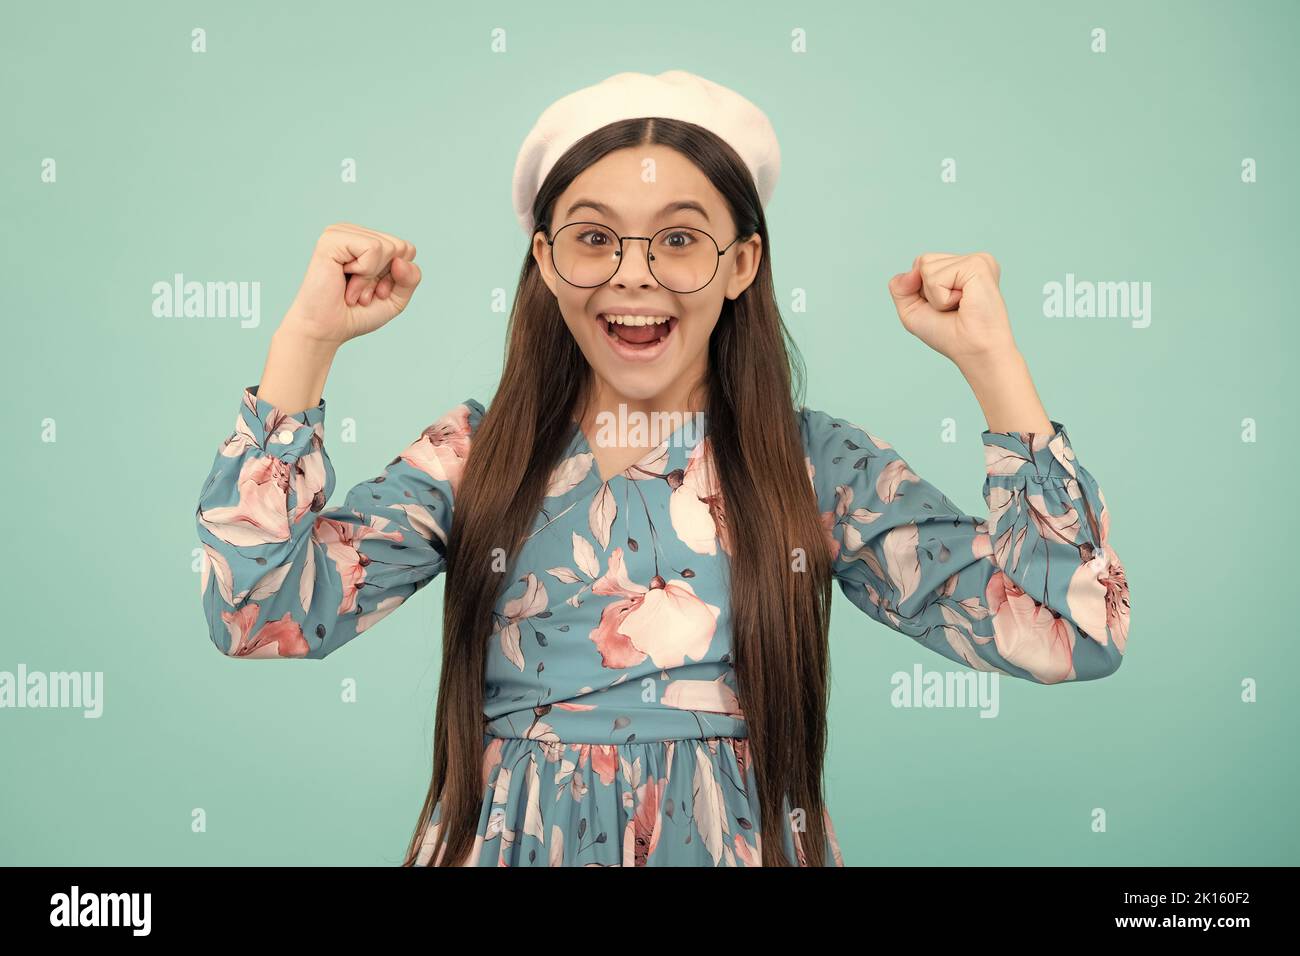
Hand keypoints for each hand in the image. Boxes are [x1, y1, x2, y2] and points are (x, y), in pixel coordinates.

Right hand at [281, 223, 421, 344]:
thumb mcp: (396, 298)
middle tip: (361, 292)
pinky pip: (373, 249)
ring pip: (388, 247)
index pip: (407, 249)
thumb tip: (402, 259)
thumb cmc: (356, 314)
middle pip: (400, 247)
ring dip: (372, 278)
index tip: (374, 291)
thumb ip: (411, 278)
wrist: (327, 330)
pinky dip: (364, 274)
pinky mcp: (331, 239)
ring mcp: (340, 232)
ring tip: (352, 290)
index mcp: (366, 240)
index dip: (397, 277)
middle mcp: (353, 232)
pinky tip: (345, 283)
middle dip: (385, 277)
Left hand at [887, 252, 1017, 369]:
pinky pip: (936, 277)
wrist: (973, 351)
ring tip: (959, 306)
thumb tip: (911, 270)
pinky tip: (964, 303)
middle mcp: (970, 260)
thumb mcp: (912, 311)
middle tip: (952, 307)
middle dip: (926, 291)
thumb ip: (899, 287)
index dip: (920, 291)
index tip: (944, 307)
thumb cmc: (949, 334)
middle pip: (921, 261)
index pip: (920, 264)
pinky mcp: (978, 265)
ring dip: (935, 296)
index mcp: (960, 267)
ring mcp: (976, 260)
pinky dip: (941, 298)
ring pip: (926, 267)